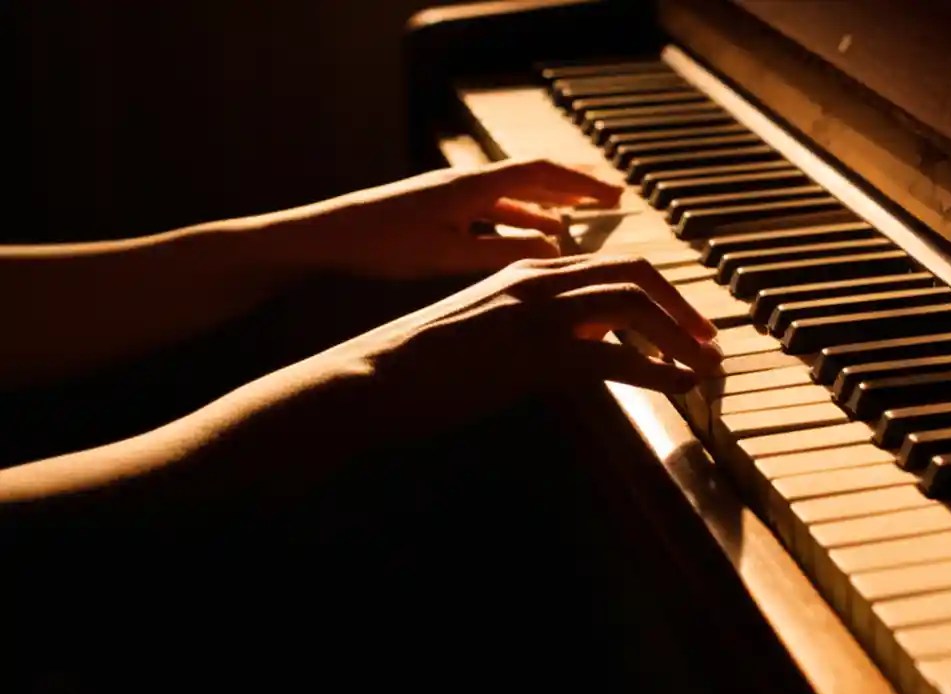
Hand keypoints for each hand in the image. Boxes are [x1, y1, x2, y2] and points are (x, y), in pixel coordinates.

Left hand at [304, 159, 622, 278]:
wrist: (328, 237)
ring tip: (576, 226)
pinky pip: (492, 210)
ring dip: (547, 207)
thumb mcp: (449, 255)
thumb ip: (503, 254)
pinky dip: (519, 221)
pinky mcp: (439, 212)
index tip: (616, 197)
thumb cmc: (384, 245)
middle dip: (573, 190)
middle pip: (533, 177)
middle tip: (610, 202)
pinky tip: (526, 241)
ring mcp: (452, 196)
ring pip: (513, 195)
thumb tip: (555, 252)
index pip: (542, 173)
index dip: (582, 185)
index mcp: (473, 186)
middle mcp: (467, 183)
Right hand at [320, 253, 719, 437]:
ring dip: (679, 337)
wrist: (373, 379)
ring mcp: (537, 316)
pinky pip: (614, 361)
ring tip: (705, 367)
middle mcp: (537, 282)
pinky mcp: (534, 357)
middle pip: (634, 274)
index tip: (682, 320)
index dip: (657, 290)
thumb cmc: (422, 364)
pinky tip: (678, 388)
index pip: (609, 264)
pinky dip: (656, 373)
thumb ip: (536, 329)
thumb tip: (585, 350)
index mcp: (526, 272)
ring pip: (633, 307)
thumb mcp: (487, 330)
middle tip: (709, 340)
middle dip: (681, 306)